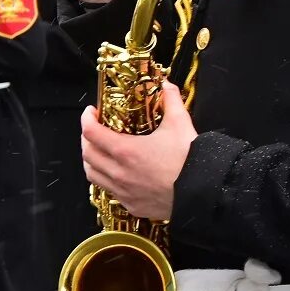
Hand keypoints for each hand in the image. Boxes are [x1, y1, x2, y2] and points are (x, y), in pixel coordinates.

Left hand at [80, 82, 195, 220]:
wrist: (203, 193)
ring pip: (93, 175)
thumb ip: (171, 100)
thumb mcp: (180, 123)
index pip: (91, 132)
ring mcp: (123, 192)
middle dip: (86, 139)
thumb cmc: (189, 159)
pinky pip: (109, 191)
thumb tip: (166, 85)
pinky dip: (106, 179)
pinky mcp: (131, 205)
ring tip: (101, 151)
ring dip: (92, 160)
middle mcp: (119, 172)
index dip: (86, 118)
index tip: (91, 112)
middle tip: (95, 129)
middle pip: (87, 154)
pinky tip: (118, 172)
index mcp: (125, 150)